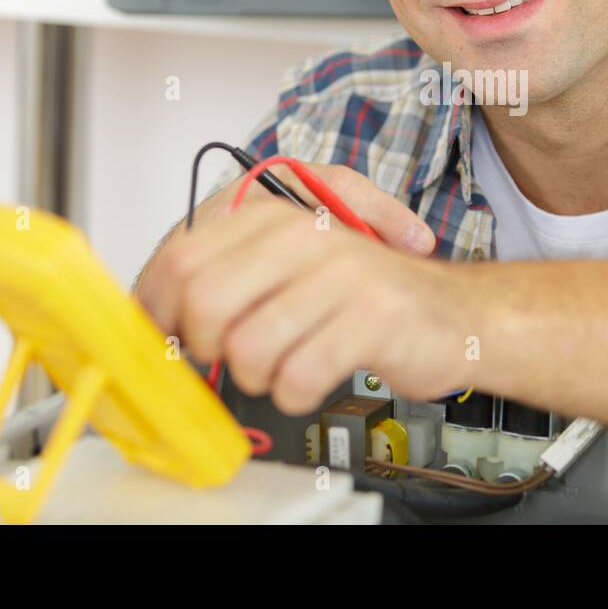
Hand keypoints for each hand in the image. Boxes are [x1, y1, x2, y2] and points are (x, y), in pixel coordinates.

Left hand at [138, 164, 478, 414]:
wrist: (455, 313)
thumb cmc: (366, 297)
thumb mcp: (291, 266)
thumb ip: (226, 274)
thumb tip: (152, 310)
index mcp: (276, 214)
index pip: (180, 255)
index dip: (161, 308)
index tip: (170, 335)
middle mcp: (306, 234)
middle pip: (203, 300)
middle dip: (206, 347)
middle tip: (232, 355)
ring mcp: (341, 272)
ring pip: (248, 347)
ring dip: (256, 377)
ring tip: (281, 369)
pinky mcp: (373, 317)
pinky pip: (299, 375)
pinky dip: (295, 393)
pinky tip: (312, 381)